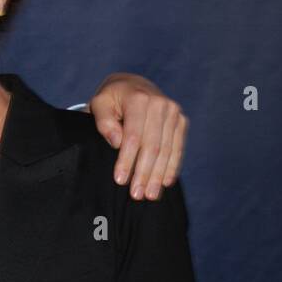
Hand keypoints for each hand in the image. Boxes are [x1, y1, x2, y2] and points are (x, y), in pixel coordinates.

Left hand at [89, 73, 187, 199]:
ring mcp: (173, 112)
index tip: (120, 180)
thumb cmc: (112, 100)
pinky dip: (172, 167)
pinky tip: (165, 183)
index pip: (133, 136)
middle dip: (144, 173)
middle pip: (152, 146)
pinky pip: (178, 147)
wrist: (134, 86)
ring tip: (150, 195)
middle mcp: (160, 103)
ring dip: (158, 175)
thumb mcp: (100, 104)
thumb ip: (104, 122)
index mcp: (138, 98)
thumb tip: (116, 142)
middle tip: (137, 195)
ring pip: (167, 150)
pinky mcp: (181, 120)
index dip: (127, 160)